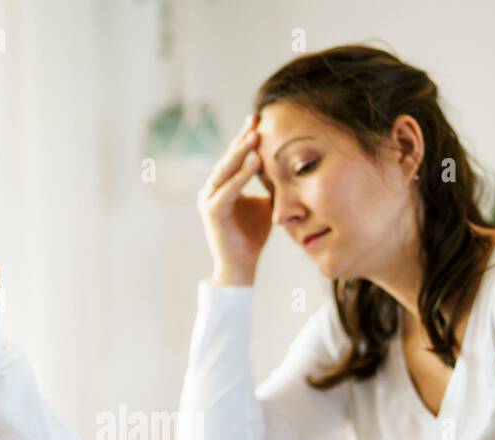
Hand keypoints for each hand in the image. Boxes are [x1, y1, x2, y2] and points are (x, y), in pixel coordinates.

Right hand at [197, 113, 272, 286]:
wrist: (241, 265)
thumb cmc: (253, 236)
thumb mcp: (266, 204)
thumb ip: (269, 185)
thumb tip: (285, 165)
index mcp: (223, 185)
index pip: (235, 156)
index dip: (245, 138)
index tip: (258, 118)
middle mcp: (212, 189)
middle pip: (229, 158)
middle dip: (242, 138)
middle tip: (256, 119)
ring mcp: (209, 200)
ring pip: (226, 170)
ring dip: (241, 153)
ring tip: (255, 137)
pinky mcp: (212, 212)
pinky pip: (227, 190)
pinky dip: (240, 176)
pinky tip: (254, 163)